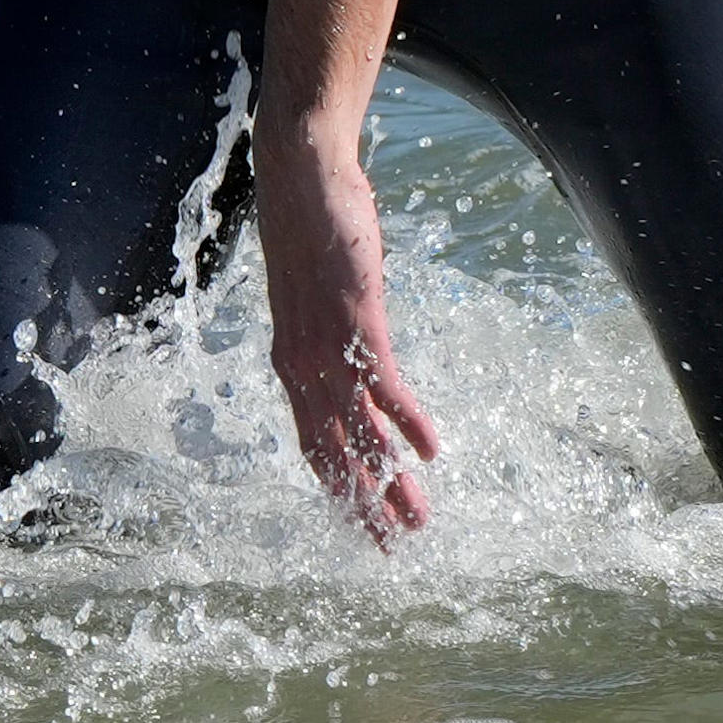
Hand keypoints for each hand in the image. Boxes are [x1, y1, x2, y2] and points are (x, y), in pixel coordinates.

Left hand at [255, 124, 443, 540]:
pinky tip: (431, 449)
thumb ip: (326, 331)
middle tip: (395, 544)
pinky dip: (407, 421)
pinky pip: (384, 385)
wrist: (300, 179)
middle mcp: (303, 366)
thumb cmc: (310, 231)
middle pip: (337, 453)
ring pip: (362, 432)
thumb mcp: (312, 295)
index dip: (338, 488)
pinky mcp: (358, 321)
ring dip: (391, 481)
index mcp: (291, 364)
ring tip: (419, 515)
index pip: (314, 444)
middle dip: (366, 504)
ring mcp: (329, 347)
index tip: (362, 523)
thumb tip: (348, 348)